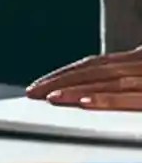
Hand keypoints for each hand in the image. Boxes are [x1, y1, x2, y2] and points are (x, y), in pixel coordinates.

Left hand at [26, 47, 141, 109]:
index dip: (67, 73)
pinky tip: (84, 103)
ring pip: (107, 82)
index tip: (42, 83)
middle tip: (32, 92)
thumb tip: (98, 89)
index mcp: (138, 60)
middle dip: (61, 81)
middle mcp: (140, 64)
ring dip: (75, 89)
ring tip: (49, 97)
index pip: (97, 64)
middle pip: (94, 71)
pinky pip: (131, 97)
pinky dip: (106, 99)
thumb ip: (129, 81)